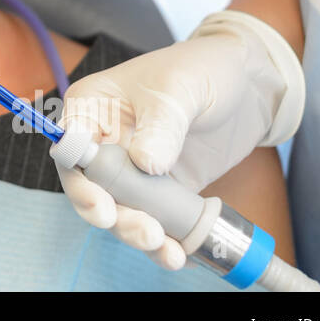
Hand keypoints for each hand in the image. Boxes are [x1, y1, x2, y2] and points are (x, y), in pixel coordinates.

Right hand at [55, 11, 302, 268]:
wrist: (249, 84)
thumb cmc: (203, 68)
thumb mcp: (180, 89)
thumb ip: (162, 125)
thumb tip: (145, 164)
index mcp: (93, 108)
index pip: (70, 151)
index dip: (81, 182)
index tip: (102, 207)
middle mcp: (105, 142)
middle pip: (92, 190)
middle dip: (115, 217)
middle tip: (147, 232)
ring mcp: (133, 169)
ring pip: (122, 211)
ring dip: (139, 234)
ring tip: (169, 250)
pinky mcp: (162, 190)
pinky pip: (155, 220)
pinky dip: (166, 241)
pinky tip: (183, 252)